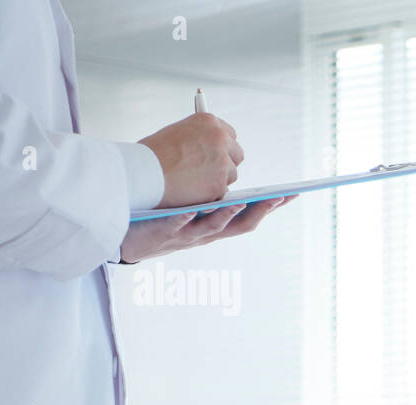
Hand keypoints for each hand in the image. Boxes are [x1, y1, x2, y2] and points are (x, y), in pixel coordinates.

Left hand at [118, 196, 294, 263]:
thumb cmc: (158, 214)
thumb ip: (209, 189)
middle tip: (277, 197)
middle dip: (261, 211)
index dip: (272, 207)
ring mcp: (186, 235)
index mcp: (216, 224)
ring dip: (227, 215)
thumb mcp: (191, 204)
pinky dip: (185, 219)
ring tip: (239, 201)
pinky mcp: (162, 233)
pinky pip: (175, 226)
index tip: (291, 194)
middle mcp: (206, 233)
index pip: (251, 215)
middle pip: (241, 225)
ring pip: (213, 228)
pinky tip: (191, 208)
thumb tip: (225, 159)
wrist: (123, 233)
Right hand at [139, 113, 244, 207]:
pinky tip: (192, 192)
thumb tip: (210, 147)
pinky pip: (222, 192)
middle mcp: (220, 139)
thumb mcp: (177, 133)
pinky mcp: (219, 185)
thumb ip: (199, 137)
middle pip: (237, 154)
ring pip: (231, 175)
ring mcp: (222, 163)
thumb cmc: (152, 153)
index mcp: (209, 122)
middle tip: (211, 171)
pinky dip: (210, 195)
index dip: (222, 146)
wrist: (142, 172)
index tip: (216, 153)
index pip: (230, 134)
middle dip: (226, 163)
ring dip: (218, 180)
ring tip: (193, 181)